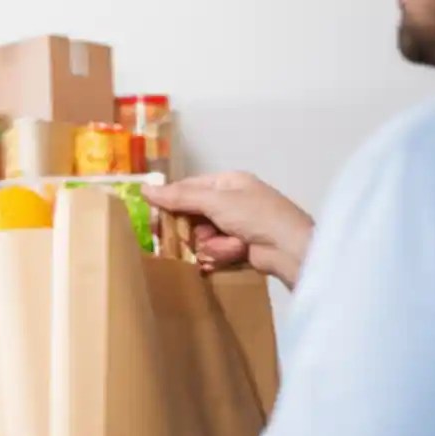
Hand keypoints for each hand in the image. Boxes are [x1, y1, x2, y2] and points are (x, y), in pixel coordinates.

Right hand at [142, 172, 313, 288]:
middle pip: (194, 215)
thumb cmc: (255, 216)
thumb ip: (180, 197)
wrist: (289, 248)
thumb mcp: (215, 202)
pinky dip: (223, 253)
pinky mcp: (240, 247)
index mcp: (228, 182)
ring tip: (229, 244)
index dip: (171, 200)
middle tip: (190, 236)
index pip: (189, 187)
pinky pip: (216, 250)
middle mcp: (231, 201)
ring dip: (213, 243)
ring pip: (203, 236)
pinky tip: (235, 253)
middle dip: (195, 228)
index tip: (152, 215)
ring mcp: (236, 225)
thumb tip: (145, 189)